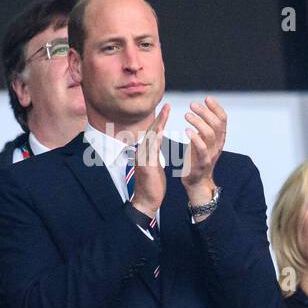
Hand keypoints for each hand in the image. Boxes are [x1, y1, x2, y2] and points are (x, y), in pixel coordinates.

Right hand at [131, 104, 169, 218]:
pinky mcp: (146, 166)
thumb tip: (154, 147)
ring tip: (165, 113)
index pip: (153, 134)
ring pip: (150, 138)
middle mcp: (141, 154)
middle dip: (159, 118)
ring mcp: (142, 159)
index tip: (166, 110)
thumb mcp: (153, 166)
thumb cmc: (151, 186)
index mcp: (145, 153)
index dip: (159, 122)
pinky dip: (156, 138)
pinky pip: (151, 149)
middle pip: (150, 132)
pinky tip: (160, 130)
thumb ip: (153, 155)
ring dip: (158, 124)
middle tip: (166, 105)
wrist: (146, 201)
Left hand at [179, 95, 225, 204]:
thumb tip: (202, 111)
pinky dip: (195, 138)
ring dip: (199, 122)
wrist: (196, 181)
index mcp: (219, 138)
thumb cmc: (196, 159)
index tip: (207, 98)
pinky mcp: (203, 162)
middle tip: (193, 104)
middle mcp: (218, 144)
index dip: (216, 108)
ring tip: (187, 114)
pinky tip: (187, 130)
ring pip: (210, 134)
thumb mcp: (202, 141)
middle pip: (217, 124)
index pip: (222, 119)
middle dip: (206, 112)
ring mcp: (211, 153)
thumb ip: (205, 128)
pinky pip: (202, 148)